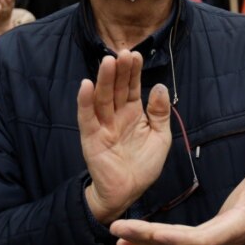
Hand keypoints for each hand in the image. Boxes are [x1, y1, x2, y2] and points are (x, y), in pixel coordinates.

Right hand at [79, 50, 172, 224]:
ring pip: (102, 98)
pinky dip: (85, 102)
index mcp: (133, 112)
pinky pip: (87, 117)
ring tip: (107, 62)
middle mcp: (116, 115)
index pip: (131, 86)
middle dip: (120, 70)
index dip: (133, 71)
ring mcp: (102, 125)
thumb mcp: (160, 137)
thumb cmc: (143, 165)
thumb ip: (160, 113)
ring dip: (103, 80)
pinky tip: (86, 85)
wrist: (128, 192)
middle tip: (123, 52)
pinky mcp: (91, 138)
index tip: (136, 55)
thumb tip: (159, 86)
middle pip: (116, 88)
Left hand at [110, 149, 244, 244]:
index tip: (157, 233)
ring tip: (116, 236)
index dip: (178, 238)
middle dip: (146, 238)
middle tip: (119, 230)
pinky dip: (144, 243)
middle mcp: (209, 244)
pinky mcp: (187, 244)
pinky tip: (123, 241)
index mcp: (226, 232)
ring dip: (140, 243)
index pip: (200, 239)